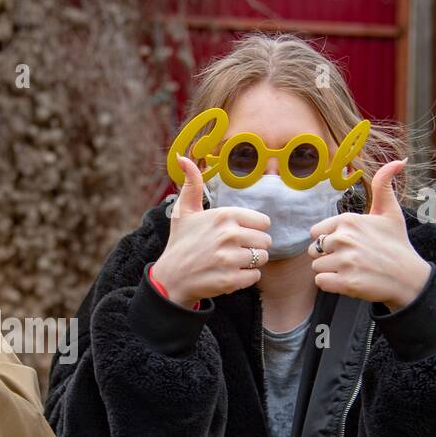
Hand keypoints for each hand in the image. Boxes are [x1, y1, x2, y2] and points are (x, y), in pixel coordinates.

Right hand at [152, 156, 271, 308]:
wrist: (170, 279)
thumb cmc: (180, 243)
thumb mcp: (184, 211)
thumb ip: (192, 183)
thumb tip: (182, 157)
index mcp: (223, 215)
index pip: (263, 222)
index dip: (252, 230)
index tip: (237, 235)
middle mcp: (229, 235)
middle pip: (265, 241)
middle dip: (252, 247)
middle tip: (233, 251)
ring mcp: (230, 258)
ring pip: (262, 258)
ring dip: (250, 263)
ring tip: (231, 263)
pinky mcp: (231, 280)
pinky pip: (255, 276)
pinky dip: (245, 278)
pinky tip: (229, 275)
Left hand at [307, 160, 430, 310]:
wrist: (410, 278)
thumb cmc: (397, 244)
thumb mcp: (391, 212)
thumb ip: (384, 185)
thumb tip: (399, 160)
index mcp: (349, 220)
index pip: (315, 232)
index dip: (328, 240)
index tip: (347, 244)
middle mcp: (344, 238)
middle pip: (313, 250)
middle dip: (328, 256)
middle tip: (351, 259)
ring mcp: (345, 261)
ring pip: (316, 267)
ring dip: (330, 271)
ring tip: (352, 270)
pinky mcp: (345, 282)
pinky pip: (320, 282)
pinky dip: (331, 284)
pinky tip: (348, 281)